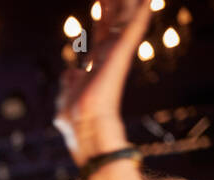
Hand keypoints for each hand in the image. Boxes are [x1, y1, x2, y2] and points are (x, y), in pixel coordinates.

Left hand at [54, 0, 150, 163]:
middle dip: (114, 5)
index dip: (101, 18)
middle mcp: (106, 58)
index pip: (99, 36)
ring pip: (124, 22)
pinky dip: (139, 15)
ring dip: (129, 5)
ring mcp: (114, 57)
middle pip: (113, 24)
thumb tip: (68, 73)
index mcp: (94, 66)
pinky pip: (132, 31)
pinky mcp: (120, 58)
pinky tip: (147, 1)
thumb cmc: (75, 122)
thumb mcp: (66, 97)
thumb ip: (69, 83)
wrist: (86, 132)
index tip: (101, 1)